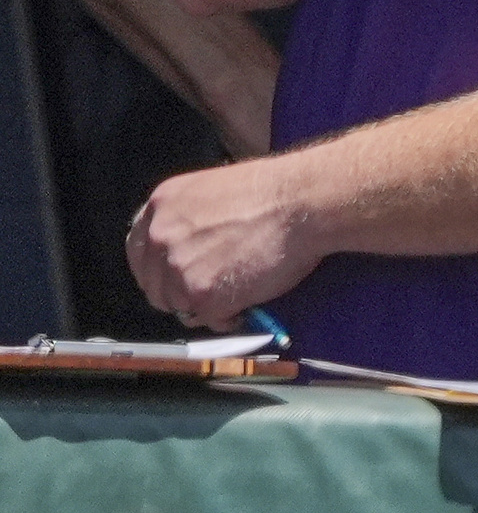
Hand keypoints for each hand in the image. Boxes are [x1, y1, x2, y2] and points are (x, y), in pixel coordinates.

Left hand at [126, 157, 322, 327]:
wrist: (302, 202)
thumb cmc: (275, 192)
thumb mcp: (213, 191)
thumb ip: (190, 219)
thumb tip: (193, 248)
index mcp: (161, 205)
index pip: (139, 250)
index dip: (159, 269)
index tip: (174, 278)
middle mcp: (160, 236)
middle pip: (154, 285)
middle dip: (181, 293)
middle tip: (212, 291)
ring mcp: (177, 268)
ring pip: (179, 306)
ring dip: (205, 307)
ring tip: (236, 295)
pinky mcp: (201, 295)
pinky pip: (207, 320)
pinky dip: (227, 318)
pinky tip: (247, 303)